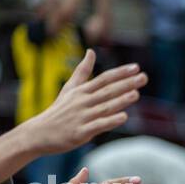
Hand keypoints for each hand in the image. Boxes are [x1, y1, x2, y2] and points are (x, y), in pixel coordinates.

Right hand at [20, 50, 146, 155]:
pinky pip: (98, 125)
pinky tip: (124, 117)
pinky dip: (110, 121)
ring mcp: (82, 117)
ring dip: (121, 100)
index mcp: (82, 91)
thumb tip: (91, 51)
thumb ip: (82, 71)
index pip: (104, 78)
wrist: (40, 133)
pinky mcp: (80, 132)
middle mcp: (83, 102)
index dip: (120, 73)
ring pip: (105, 107)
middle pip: (107, 91)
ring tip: (136, 94)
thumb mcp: (69, 88)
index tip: (136, 67)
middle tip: (144, 77)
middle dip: (126, 84)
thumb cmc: (59, 111)